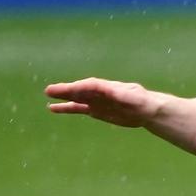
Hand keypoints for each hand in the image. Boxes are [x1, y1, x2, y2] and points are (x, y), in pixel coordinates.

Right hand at [45, 77, 161, 127]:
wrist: (147, 110)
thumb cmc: (142, 101)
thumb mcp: (132, 96)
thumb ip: (120, 93)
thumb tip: (108, 89)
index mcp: (108, 87)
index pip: (92, 85)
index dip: (81, 87)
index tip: (70, 88)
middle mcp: (99, 92)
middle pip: (80, 90)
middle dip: (66, 90)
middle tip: (49, 90)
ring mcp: (95, 101)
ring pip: (76, 98)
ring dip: (63, 97)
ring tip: (48, 95)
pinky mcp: (95, 110)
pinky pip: (78, 108)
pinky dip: (66, 108)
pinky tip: (53, 108)